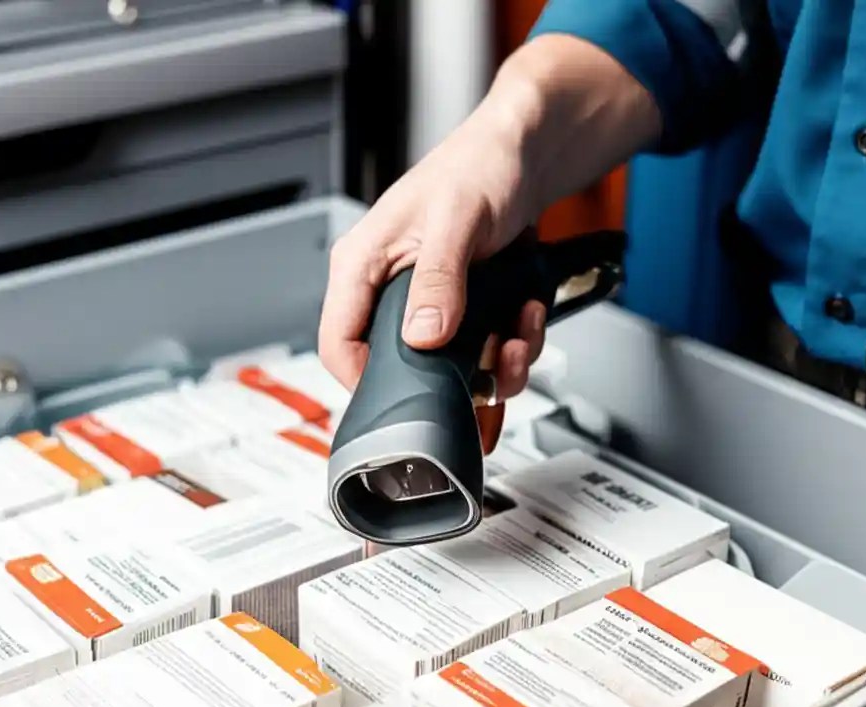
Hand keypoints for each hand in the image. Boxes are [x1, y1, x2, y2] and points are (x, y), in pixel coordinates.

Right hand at [318, 36, 659, 402]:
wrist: (529, 151)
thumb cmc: (480, 163)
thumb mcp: (456, 220)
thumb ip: (436, 279)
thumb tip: (421, 337)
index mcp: (363, 265)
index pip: (337, 343)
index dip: (364, 380)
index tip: (409, 395)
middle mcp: (389, 289)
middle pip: (399, 365)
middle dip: (452, 374)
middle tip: (494, 359)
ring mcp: (426, 302)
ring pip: (448, 366)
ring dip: (496, 363)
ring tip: (520, 331)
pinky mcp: (462, 308)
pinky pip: (483, 351)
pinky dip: (513, 344)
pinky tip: (527, 314)